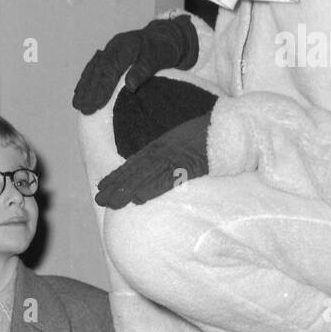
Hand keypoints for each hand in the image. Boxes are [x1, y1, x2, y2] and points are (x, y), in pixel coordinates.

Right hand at [72, 15, 197, 115]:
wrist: (166, 36)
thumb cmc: (164, 49)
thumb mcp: (159, 58)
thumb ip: (143, 70)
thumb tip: (130, 86)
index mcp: (126, 46)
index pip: (110, 69)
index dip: (102, 88)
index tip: (97, 105)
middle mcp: (114, 46)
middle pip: (98, 70)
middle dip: (89, 91)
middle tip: (83, 109)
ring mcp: (110, 49)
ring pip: (93, 69)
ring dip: (84, 88)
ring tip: (76, 104)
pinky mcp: (109, 54)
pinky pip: (94, 68)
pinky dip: (86, 80)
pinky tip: (79, 91)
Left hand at [94, 113, 211, 208]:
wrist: (231, 128)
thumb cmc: (209, 133)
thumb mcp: (183, 137)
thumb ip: (169, 149)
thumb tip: (160, 162)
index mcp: (163, 144)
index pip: (135, 162)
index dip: (117, 174)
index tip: (102, 185)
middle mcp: (165, 151)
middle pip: (136, 170)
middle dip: (116, 185)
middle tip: (99, 199)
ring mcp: (175, 159)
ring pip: (146, 177)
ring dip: (128, 190)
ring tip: (111, 203)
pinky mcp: (188, 166)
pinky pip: (168, 180)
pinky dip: (153, 189)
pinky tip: (139, 198)